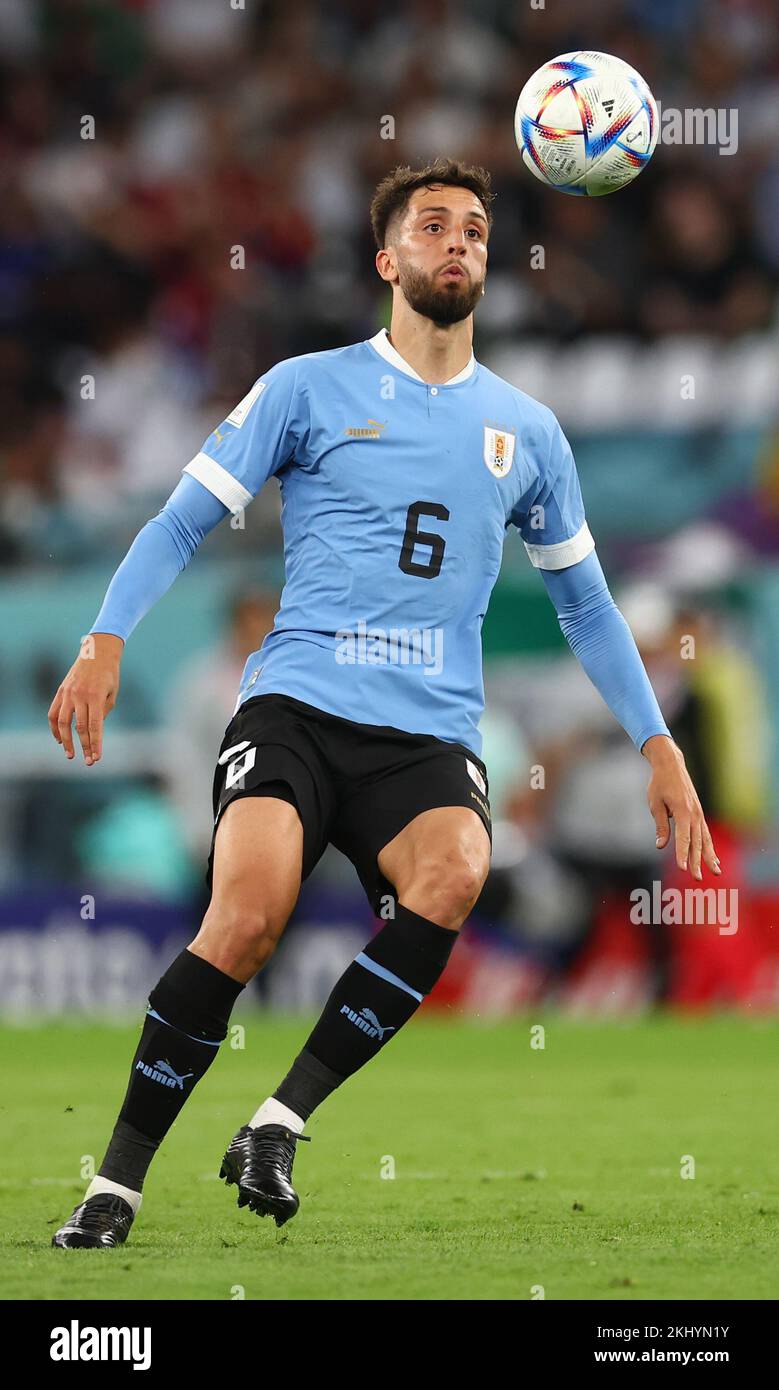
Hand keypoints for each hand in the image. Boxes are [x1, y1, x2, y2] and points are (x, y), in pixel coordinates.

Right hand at [48, 632, 123, 764]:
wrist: (97, 652)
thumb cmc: (109, 674)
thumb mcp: (112, 694)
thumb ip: (103, 713)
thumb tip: (93, 731)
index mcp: (96, 697)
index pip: (95, 726)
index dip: (95, 744)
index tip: (96, 758)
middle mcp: (80, 696)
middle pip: (80, 727)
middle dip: (85, 746)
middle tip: (88, 762)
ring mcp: (68, 693)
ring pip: (63, 722)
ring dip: (66, 741)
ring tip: (70, 754)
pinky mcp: (61, 691)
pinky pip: (54, 713)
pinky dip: (54, 727)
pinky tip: (59, 739)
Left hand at [642, 734, 720, 879]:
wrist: (671, 765)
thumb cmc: (659, 784)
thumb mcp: (655, 804)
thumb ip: (661, 826)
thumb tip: (661, 846)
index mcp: (682, 811)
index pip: (682, 838)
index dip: (682, 854)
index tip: (681, 869)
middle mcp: (694, 814)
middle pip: (696, 842)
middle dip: (696, 861)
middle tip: (698, 878)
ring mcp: (699, 814)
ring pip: (705, 839)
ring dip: (709, 857)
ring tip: (715, 872)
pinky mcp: (699, 814)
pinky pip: (705, 834)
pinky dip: (709, 847)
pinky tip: (712, 858)